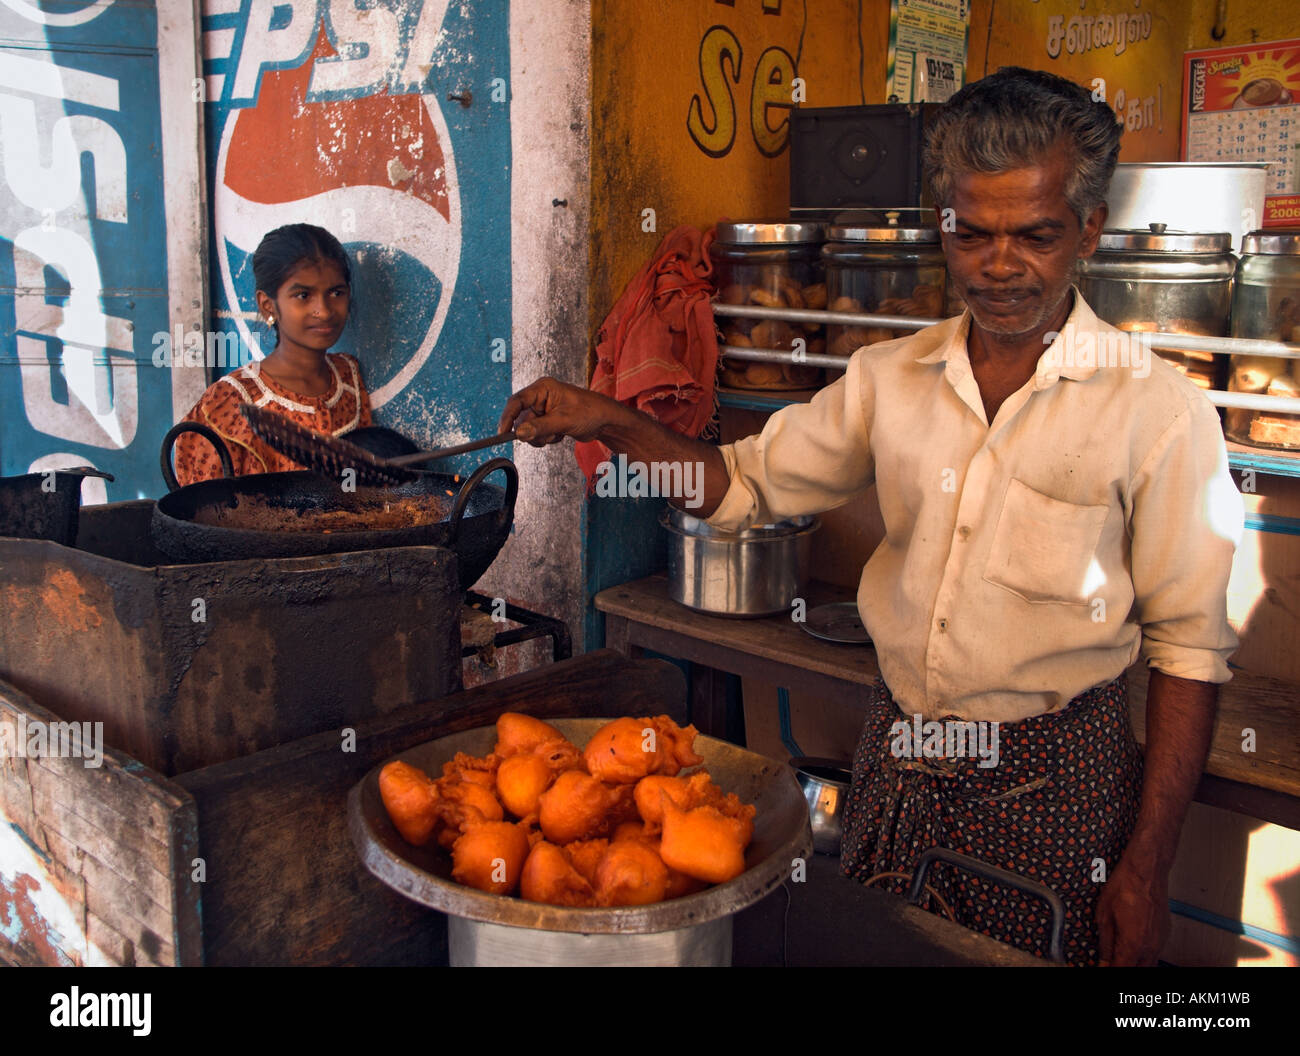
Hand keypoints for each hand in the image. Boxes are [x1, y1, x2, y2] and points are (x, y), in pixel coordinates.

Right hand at [497, 377, 619, 446]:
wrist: (606, 421)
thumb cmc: (590, 412)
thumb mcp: (564, 420)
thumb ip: (540, 427)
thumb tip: (519, 433)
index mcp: (543, 388)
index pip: (517, 401)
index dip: (507, 417)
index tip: (502, 432)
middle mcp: (541, 397)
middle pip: (521, 418)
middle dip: (533, 431)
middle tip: (549, 435)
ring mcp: (544, 409)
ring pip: (529, 429)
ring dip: (541, 436)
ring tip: (558, 434)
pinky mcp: (548, 420)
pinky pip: (537, 433)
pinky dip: (547, 438)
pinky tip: (561, 434)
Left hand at [1095, 850, 1169, 965]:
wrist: (1146, 871)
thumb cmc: (1124, 887)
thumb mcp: (1104, 915)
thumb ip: (1105, 943)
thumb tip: (1103, 960)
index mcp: (1133, 944)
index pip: (1121, 970)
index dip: (1110, 970)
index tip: (1103, 966)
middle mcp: (1150, 947)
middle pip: (1138, 970)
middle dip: (1124, 967)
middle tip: (1111, 961)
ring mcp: (1160, 941)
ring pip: (1149, 964)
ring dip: (1135, 963)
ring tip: (1121, 955)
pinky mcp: (1165, 933)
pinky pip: (1155, 952)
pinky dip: (1144, 954)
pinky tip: (1134, 946)